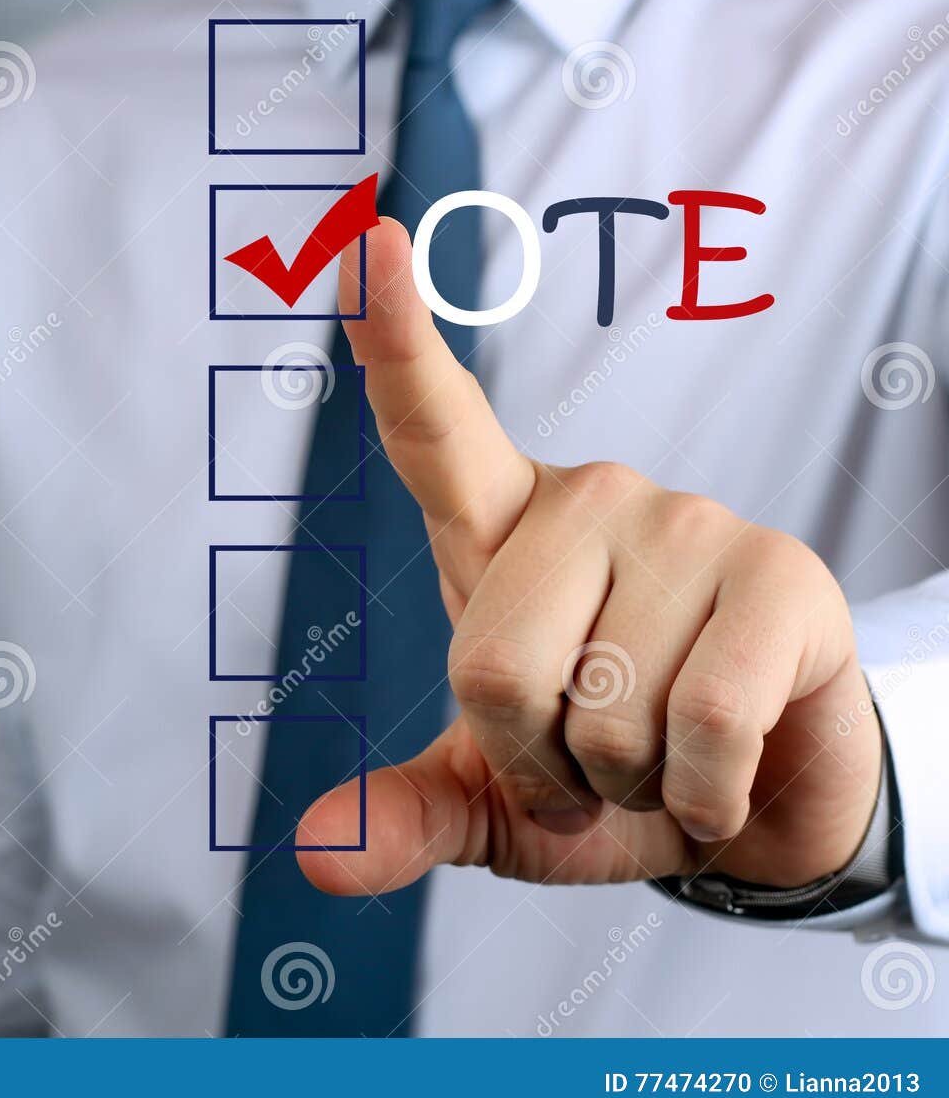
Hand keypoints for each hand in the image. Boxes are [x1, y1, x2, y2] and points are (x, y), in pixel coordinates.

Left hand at [295, 218, 881, 895]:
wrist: (750, 806)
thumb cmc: (606, 780)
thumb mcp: (494, 805)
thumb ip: (408, 815)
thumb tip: (316, 858)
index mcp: (498, 533)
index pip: (434, 425)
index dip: (394, 339)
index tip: (366, 240)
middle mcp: (590, 500)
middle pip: (491, 663)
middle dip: (535, 761)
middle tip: (587, 762)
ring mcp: (689, 523)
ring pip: (600, 705)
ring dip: (622, 781)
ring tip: (659, 756)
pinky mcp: (782, 572)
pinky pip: (698, 725)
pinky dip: (698, 794)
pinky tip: (721, 774)